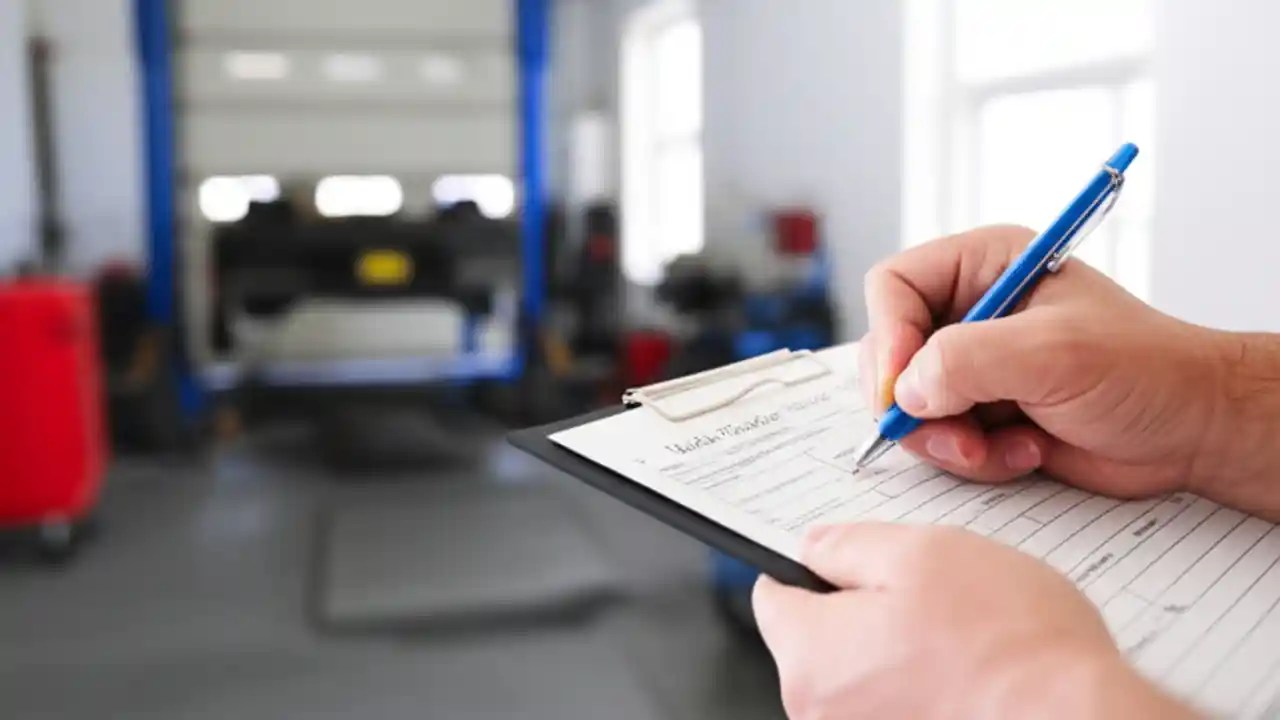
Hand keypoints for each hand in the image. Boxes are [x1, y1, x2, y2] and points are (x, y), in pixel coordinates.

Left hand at [752, 523, 1196, 719]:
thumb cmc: (1009, 646)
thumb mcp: (922, 553)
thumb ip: (849, 545)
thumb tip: (815, 546)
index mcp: (809, 654)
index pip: (772, 595)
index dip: (808, 567)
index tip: (840, 560)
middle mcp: (820, 711)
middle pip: (816, 640)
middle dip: (860, 610)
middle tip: (925, 594)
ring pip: (860, 676)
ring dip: (895, 652)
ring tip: (959, 637)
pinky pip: (893, 708)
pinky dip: (919, 691)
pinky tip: (966, 676)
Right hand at [859, 225, 1240, 501]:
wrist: (1192, 430)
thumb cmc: (1145, 371)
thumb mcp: (1053, 353)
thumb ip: (968, 360)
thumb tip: (904, 391)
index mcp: (984, 266)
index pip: (893, 287)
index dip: (887, 337)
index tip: (898, 389)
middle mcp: (970, 313)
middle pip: (890, 354)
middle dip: (915, 404)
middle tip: (953, 435)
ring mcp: (974, 368)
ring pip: (910, 407)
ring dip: (949, 440)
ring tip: (999, 449)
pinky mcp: (982, 415)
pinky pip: (941, 442)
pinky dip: (975, 459)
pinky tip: (1026, 453)